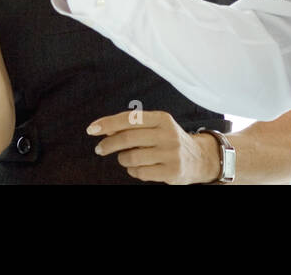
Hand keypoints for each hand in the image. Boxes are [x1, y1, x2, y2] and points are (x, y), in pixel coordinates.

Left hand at [87, 110, 221, 184]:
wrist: (199, 158)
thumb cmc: (169, 140)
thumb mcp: (156, 126)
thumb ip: (133, 126)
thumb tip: (103, 129)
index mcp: (162, 118)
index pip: (129, 119)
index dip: (108, 123)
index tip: (91, 129)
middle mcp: (168, 134)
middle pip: (127, 139)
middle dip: (108, 144)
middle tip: (99, 149)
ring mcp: (171, 154)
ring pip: (131, 157)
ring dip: (122, 159)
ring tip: (125, 158)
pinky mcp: (172, 172)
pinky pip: (140, 172)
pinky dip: (132, 170)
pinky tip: (137, 167)